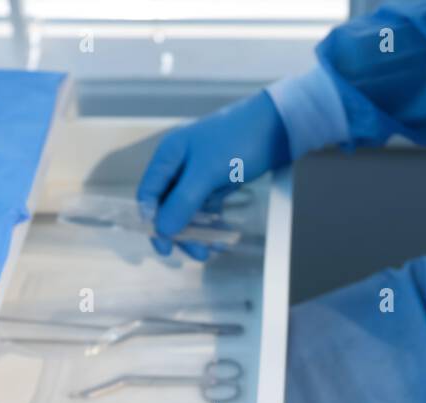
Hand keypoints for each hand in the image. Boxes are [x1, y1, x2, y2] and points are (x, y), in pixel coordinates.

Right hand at [136, 92, 290, 260]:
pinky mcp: (216, 182)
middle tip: (195, 254)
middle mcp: (178, 166)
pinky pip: (207, 209)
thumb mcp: (207, 172)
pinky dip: (212, 225)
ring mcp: (198, 175)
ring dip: (197, 233)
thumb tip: (162, 229)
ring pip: (188, 211)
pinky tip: (220, 240)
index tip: (164, 247)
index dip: (151, 222)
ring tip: (210, 251)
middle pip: (168, 207)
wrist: (276, 126)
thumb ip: (183, 201)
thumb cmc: (237, 140)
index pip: (148, 195)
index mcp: (168, 157)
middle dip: (179, 232)